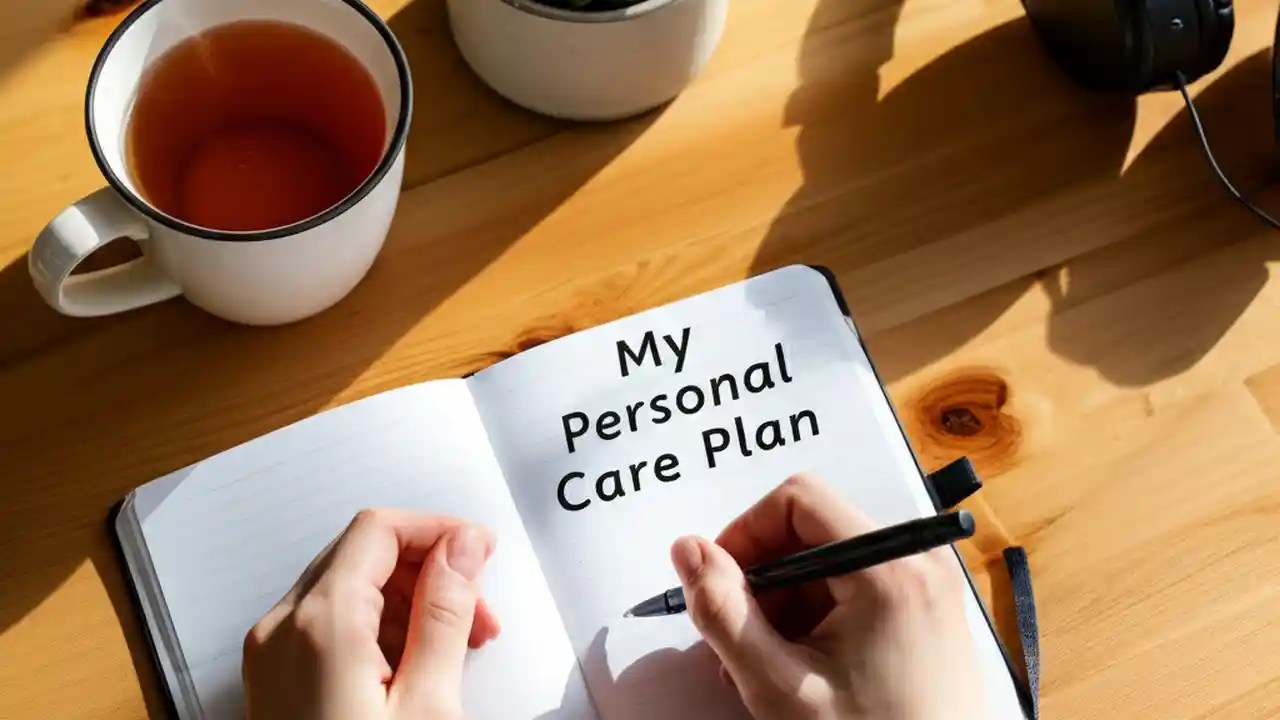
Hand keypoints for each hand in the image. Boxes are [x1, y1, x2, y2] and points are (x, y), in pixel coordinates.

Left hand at [243, 509, 500, 719]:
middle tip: (481, 613)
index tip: (481, 550)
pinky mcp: (274, 680)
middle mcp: (282, 629)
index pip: (379, 530)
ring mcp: (271, 655)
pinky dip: (379, 630)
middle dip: (430, 571)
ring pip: (348, 588)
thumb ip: (445, 613)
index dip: (438, 529)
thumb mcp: (428, 705)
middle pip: (363, 555)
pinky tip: (417, 667)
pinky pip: (329, 625)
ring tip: (457, 648)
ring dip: (409, 602)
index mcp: (320, 625)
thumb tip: (462, 547)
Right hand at [671, 474, 986, 719]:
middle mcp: (918, 562)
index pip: (799, 499)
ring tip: (765, 665)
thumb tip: (688, 551)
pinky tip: (801, 667)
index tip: (719, 581)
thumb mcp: (780, 686)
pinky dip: (818, 617)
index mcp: (890, 568)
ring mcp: (928, 587)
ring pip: (831, 562)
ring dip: (785, 604)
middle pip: (814, 531)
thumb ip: (725, 613)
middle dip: (763, 578)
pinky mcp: (927, 612)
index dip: (746, 533)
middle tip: (738, 638)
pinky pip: (858, 588)